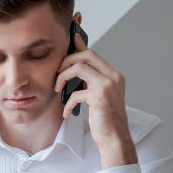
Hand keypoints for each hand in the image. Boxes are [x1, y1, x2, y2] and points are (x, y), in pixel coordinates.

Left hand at [53, 31, 137, 168]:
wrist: (115, 138)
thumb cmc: (105, 119)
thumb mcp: (98, 96)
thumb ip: (90, 81)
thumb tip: (74, 69)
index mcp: (113, 75)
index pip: (93, 53)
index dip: (80, 42)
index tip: (71, 33)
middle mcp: (113, 77)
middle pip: (86, 55)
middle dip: (67, 61)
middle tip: (57, 73)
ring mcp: (107, 86)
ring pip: (79, 67)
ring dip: (63, 77)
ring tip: (57, 88)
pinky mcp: (99, 97)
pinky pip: (76, 93)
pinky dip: (68, 103)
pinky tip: (67, 113)